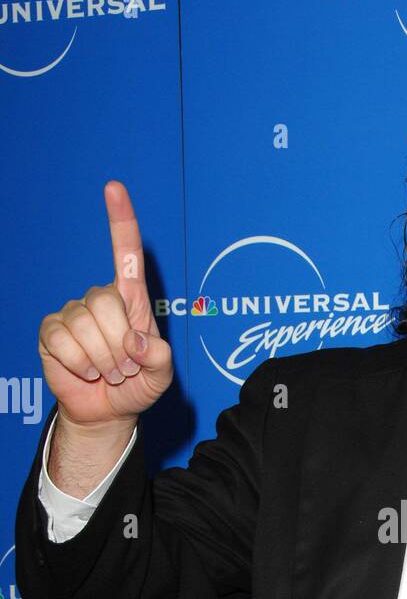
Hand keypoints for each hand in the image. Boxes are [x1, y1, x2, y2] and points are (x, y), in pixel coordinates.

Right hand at [38, 180, 173, 427]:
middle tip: (124, 367)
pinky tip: (86, 372)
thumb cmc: (137, 385)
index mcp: (130, 300)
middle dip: (119, 344)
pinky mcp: (52, 332)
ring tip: (107, 372)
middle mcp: (99, 299)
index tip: (113, 187)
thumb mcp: (162, 374)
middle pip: (106, 303)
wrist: (108, 411)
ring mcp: (73, 313)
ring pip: (85, 326)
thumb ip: (160, 357)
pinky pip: (64, 342)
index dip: (120, 220)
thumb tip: (134, 341)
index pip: (126, 253)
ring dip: (102, 360)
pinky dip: (80, 365)